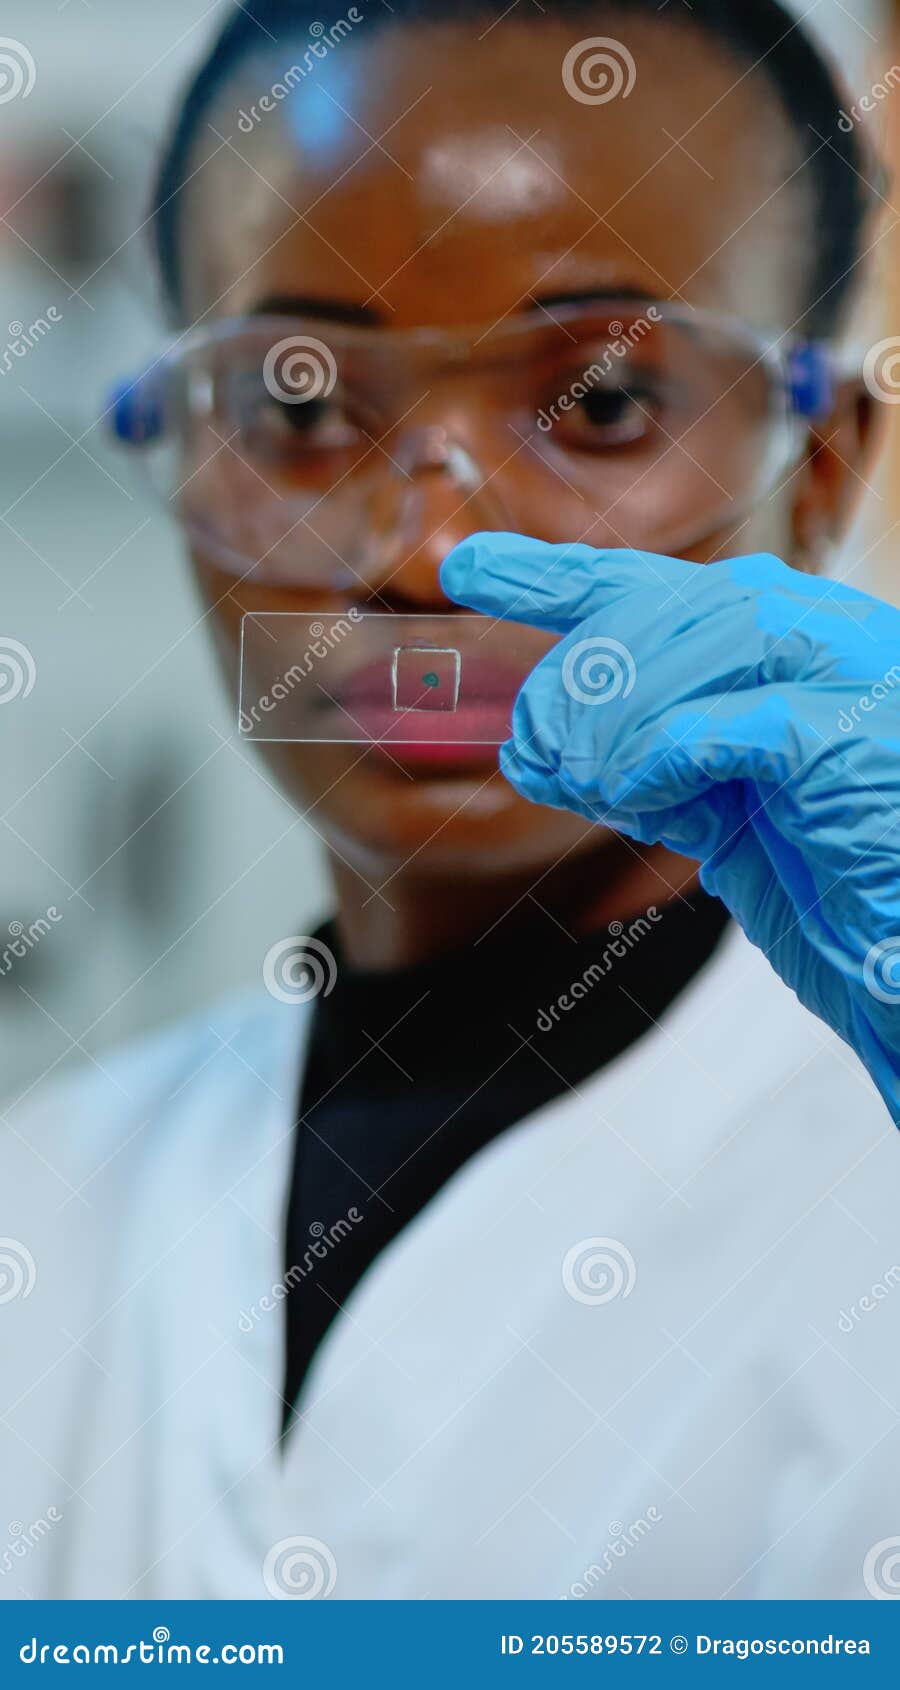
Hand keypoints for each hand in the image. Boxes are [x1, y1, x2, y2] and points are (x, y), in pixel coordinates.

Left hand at [441, 533, 899, 1120]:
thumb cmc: (840, 887)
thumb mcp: (720, 813)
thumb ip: (644, 765)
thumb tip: (533, 747)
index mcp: (792, 645)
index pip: (657, 586)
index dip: (555, 574)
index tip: (466, 566)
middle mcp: (829, 638)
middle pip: (670, 603)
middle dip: (576, 676)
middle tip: (532, 747)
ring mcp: (857, 679)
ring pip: (704, 639)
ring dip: (614, 718)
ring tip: (590, 785)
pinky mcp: (859, 742)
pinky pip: (739, 721)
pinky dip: (665, 754)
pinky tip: (637, 796)